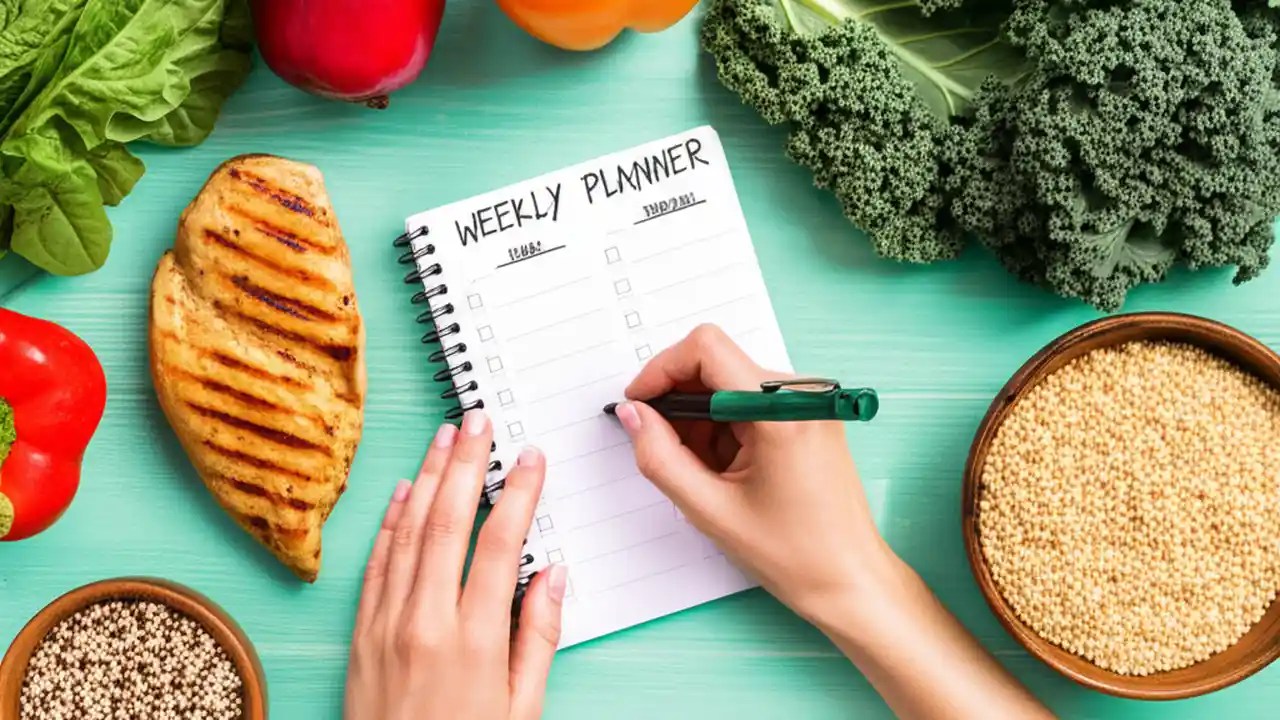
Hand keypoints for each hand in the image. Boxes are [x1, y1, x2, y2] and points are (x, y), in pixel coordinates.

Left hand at [344, 411, 567, 719]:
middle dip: (466, 463)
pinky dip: (390, 522)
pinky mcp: (361, 634)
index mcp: (474, 639)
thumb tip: (551, 573)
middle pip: (447, 521)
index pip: (497, 543)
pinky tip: (403, 492)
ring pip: (407, 532)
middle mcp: (424, 621)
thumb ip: (538, 636)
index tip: (530, 458)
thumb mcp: (521, 708)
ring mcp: (386, 624)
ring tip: (444, 436)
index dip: (517, 493)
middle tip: (479, 420)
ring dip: (427, 477)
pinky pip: (375, 563)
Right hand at [610, 324, 896, 627]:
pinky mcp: (809, 415)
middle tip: (665, 450)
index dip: (661, 370)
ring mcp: (809, 402)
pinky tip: (726, 471)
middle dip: (680, 404)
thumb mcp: (710, 510)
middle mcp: (802, 394)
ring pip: (729, 385)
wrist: (850, 579)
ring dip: (702, 421)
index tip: (640, 403)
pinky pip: (750, 402)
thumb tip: (634, 415)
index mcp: (782, 411)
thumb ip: (660, 457)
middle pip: (717, 364)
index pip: (707, 348)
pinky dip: (724, 429)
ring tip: (706, 475)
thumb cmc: (795, 554)